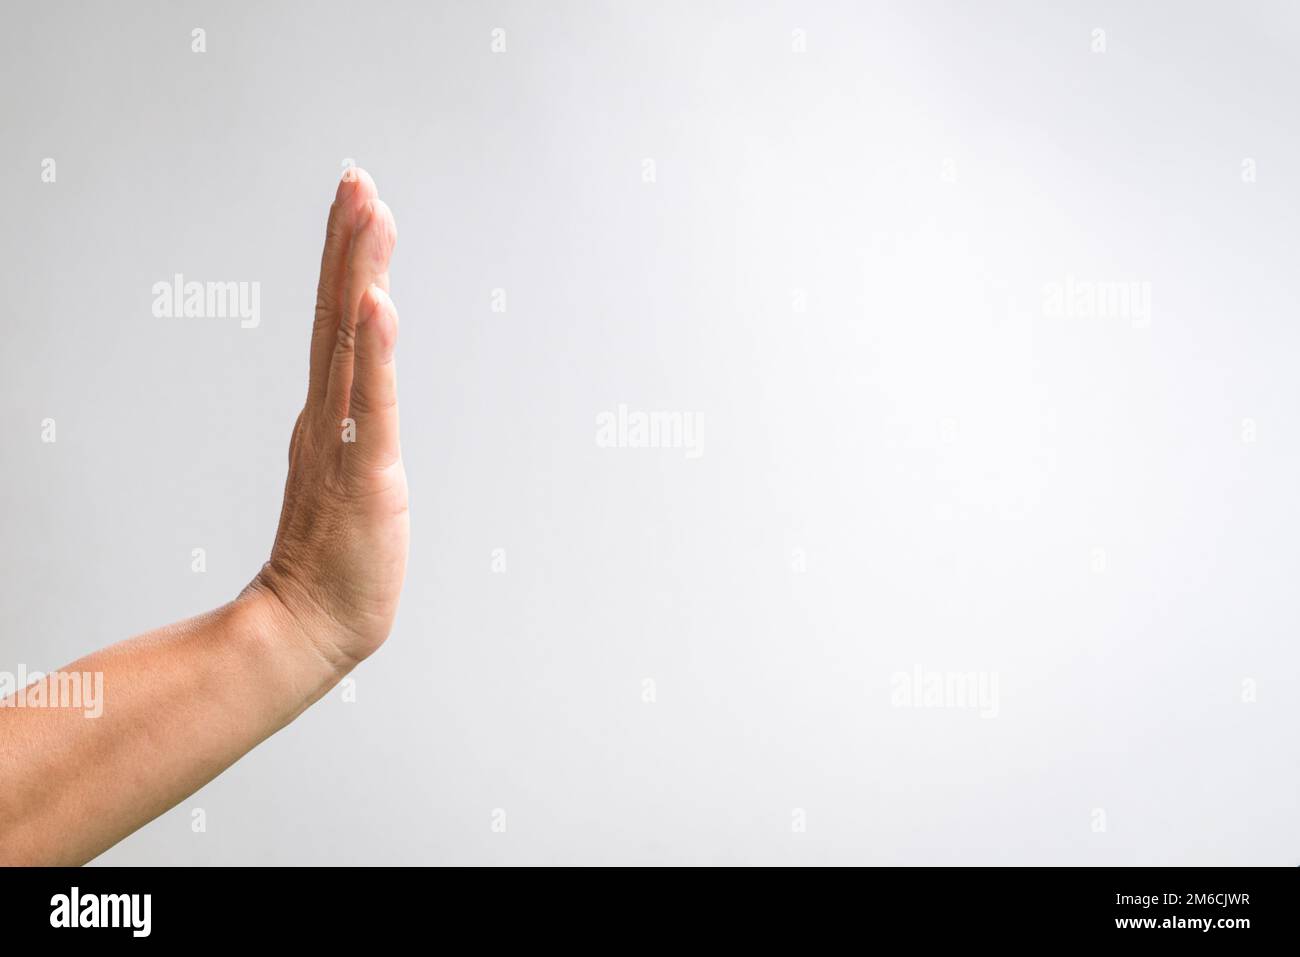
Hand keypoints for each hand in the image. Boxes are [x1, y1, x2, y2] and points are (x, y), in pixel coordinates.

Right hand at [250, 168, 407, 672]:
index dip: (345, 258)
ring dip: (359, 274)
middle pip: (337, 312)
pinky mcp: (365, 474)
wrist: (309, 624)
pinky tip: (378, 302)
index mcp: (327, 410)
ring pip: (352, 343)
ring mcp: (342, 440)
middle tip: (356, 178)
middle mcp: (327, 413)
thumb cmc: (336, 554)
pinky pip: (370, 404)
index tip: (355, 199)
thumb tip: (365, 397)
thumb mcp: (348, 469)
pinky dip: (375, 352)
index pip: (338, 319)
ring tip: (368, 211)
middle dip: (349, 242)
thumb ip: (351, 426)